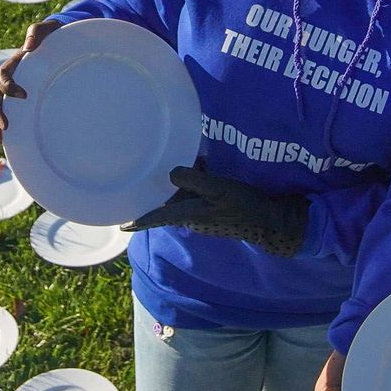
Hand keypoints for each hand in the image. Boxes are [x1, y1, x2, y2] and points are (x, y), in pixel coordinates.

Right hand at [0, 18, 60, 143]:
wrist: (61, 44)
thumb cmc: (55, 35)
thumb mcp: (49, 29)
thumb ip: (37, 31)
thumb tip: (28, 45)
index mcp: (15, 63)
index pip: (2, 75)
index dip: (8, 86)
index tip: (24, 95)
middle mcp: (11, 78)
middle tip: (5, 125)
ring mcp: (14, 90)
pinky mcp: (21, 100)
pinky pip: (8, 113)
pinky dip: (1, 127)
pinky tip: (1, 141)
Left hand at [122, 165, 309, 256]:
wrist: (269, 222)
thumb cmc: (242, 205)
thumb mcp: (217, 188)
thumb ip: (192, 179)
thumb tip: (170, 173)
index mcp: (187, 215)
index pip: (156, 218)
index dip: (138, 222)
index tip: (121, 227)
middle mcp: (192, 219)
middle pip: (169, 205)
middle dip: (160, 192)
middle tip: (146, 177)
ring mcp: (204, 218)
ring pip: (184, 199)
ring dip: (181, 185)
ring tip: (181, 163)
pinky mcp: (216, 213)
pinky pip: (198, 197)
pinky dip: (197, 184)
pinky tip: (204, 164)